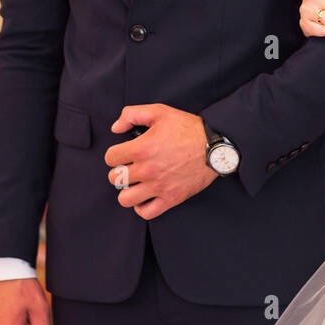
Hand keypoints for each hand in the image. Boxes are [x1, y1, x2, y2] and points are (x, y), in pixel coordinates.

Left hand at [106, 104, 218, 219]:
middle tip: (129, 167)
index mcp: (142, 148)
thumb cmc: (188, 128)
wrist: (214, 146)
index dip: (114, 153)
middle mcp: (147, 170)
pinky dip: (141, 207)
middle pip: (115, 178)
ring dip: (127, 191)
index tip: (123, 153)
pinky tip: (145, 196)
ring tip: (135, 183)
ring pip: (125, 199)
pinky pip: (146, 212)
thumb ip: (132, 114)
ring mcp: (159, 186)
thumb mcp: (159, 111)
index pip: (110, 157)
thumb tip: (115, 128)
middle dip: (118, 171)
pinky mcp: (171, 198)